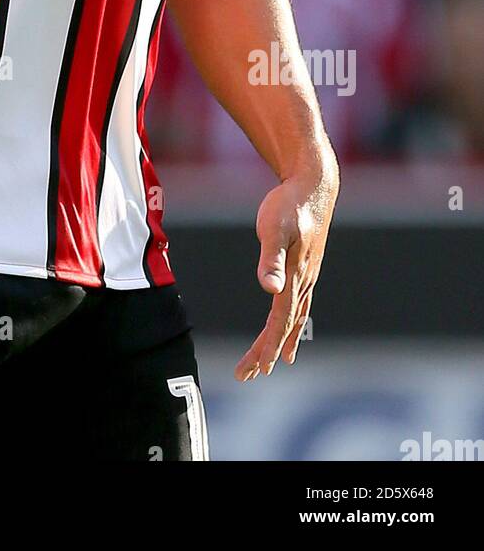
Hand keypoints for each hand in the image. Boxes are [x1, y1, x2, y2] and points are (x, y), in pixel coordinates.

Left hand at [234, 164, 337, 380]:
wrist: (314, 185)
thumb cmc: (289, 204)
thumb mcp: (274, 226)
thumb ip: (271, 257)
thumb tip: (269, 289)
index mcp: (296, 276)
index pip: (280, 320)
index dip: (267, 346)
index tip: (256, 369)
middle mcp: (304, 281)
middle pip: (285, 326)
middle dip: (266, 351)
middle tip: (247, 375)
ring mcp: (307, 276)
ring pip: (293, 318)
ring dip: (279, 342)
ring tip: (269, 365)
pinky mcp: (305, 268)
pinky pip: (299, 306)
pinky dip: (292, 325)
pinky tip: (290, 332)